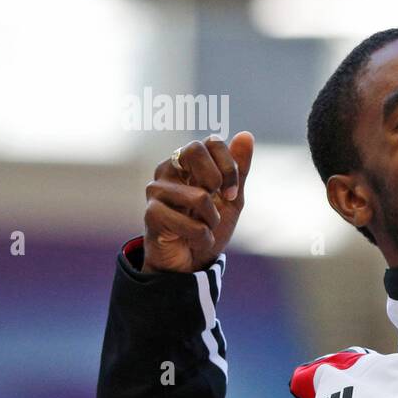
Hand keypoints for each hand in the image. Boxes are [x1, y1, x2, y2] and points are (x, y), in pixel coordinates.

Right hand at [142, 132, 253, 272]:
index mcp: (188, 163)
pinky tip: (192, 240)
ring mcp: (156, 190)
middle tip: (218, 201)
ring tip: (203, 228)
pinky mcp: (151, 213)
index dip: (229, 166)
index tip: (231, 192)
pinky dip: (202, 237)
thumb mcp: (231, 198)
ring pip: (199, 196)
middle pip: (194, 149)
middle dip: (217, 178)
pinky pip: (191, 224)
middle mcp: (168, 170)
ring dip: (212, 220)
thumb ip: (238, 169)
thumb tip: (246, 135)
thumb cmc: (208, 226)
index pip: (211, 142)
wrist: (191, 262)